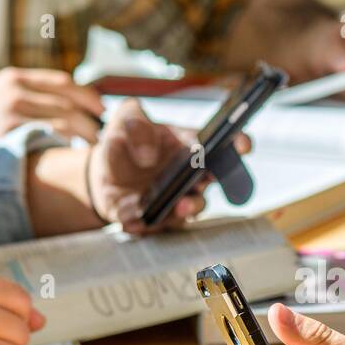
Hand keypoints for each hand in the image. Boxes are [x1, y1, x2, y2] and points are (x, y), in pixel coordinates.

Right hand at [0, 68, 106, 146]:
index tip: (103, 111)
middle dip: (92, 121)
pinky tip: (75, 156)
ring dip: (87, 136)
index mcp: (13, 78)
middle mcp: (13, 90)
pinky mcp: (11, 134)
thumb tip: (71, 104)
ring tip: (95, 149)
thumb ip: (29, 97)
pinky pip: (53, 138)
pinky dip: (70, 146)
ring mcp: (11, 111)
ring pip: (66, 121)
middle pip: (70, 102)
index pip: (64, 82)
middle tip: (106, 137)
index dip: (89, 97)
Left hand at [85, 100, 247, 232]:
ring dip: (186, 208)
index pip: (220, 144)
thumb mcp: (125, 119)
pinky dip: (146, 225)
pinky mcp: (156, 217)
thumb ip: (135, 125)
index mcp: (188, 145)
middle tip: (207, 179)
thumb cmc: (123, 139)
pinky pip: (156, 225)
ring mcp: (176, 198)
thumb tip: (147, 155)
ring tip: (177, 207)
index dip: (236, 144)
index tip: (242, 145)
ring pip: (191, 207)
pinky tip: (131, 221)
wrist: (102, 170)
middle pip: (211, 180)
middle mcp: (189, 175)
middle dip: (216, 184)